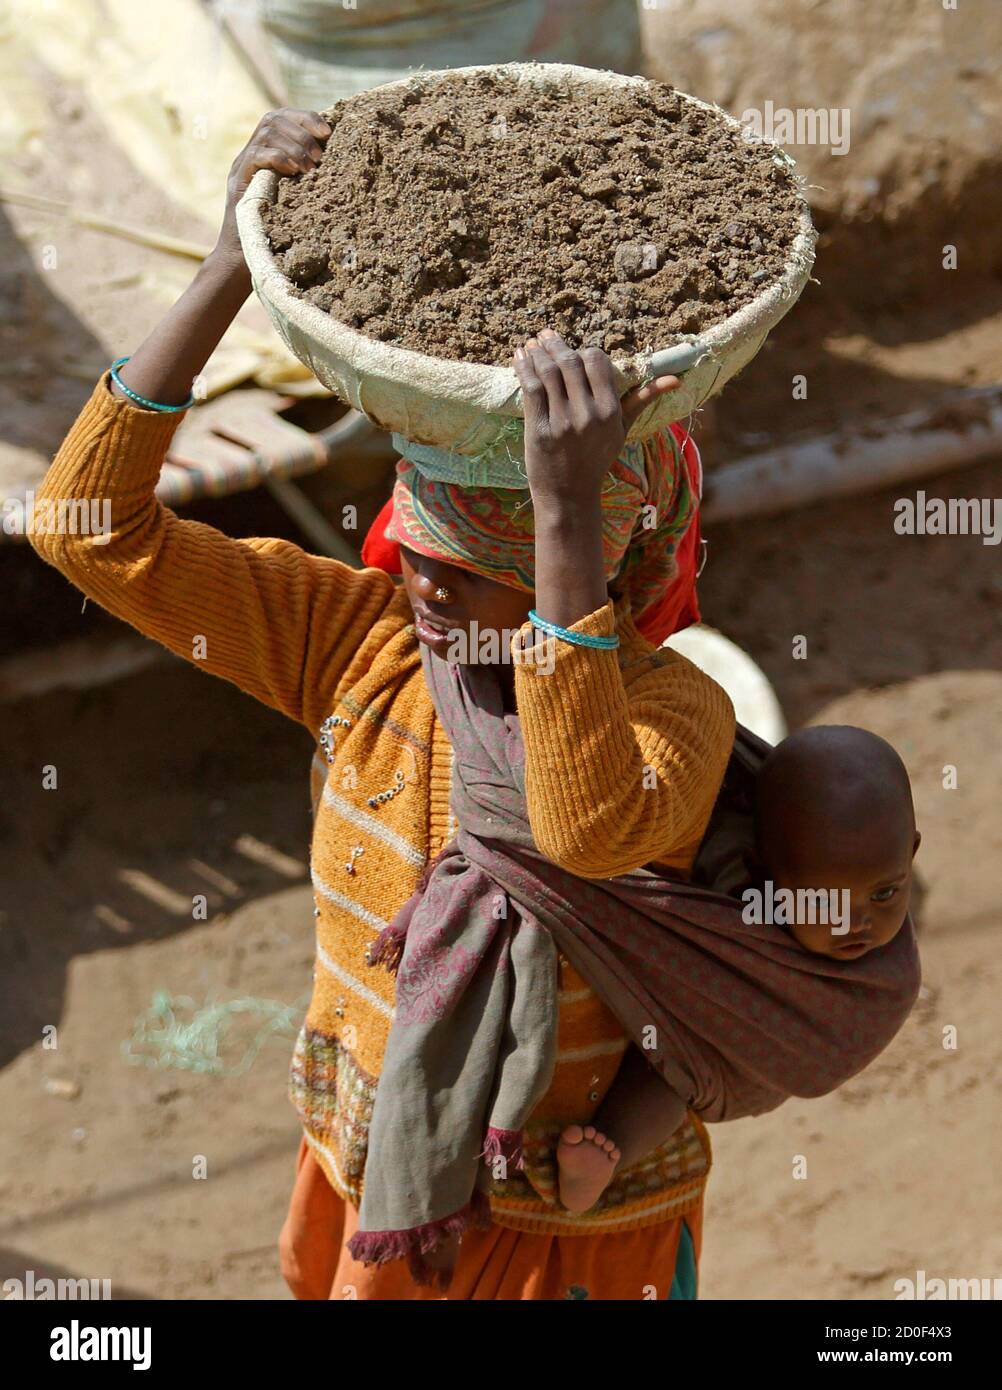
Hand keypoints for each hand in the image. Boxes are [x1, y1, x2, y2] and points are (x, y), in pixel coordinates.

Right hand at [213, 107, 331, 273]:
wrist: (245, 259)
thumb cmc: (276, 233)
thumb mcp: (296, 198)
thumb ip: (307, 176)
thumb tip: (340, 163)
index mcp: (265, 152)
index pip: (282, 117)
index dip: (306, 118)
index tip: (328, 131)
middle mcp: (250, 153)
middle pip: (273, 119)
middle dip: (302, 132)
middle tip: (320, 157)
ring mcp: (242, 166)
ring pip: (267, 132)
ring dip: (294, 146)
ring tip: (311, 168)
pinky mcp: (238, 181)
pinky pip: (256, 156)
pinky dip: (279, 158)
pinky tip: (295, 172)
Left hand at [512, 329, 680, 510]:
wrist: (569, 495)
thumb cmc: (596, 460)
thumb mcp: (622, 430)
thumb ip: (642, 400)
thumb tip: (674, 380)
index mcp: (610, 411)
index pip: (596, 361)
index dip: (584, 352)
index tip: (574, 351)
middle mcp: (588, 414)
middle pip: (570, 362)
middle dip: (555, 344)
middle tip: (545, 336)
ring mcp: (562, 422)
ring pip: (548, 371)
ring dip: (537, 352)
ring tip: (531, 344)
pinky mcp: (540, 428)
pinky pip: (531, 387)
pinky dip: (523, 368)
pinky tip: (519, 357)